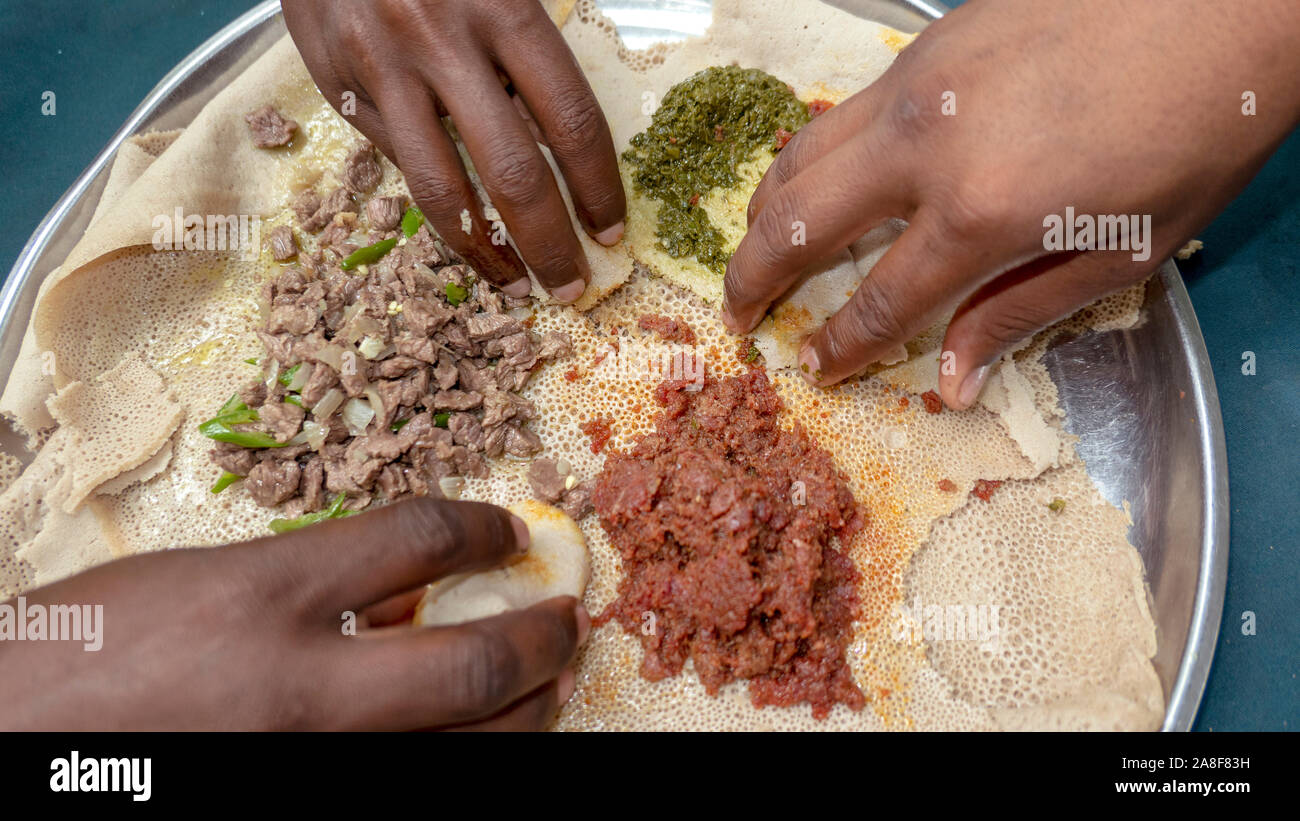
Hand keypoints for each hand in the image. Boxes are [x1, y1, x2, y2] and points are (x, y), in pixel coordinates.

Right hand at [0, 498, 587, 730]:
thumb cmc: (84, 654)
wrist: (16, 738)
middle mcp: (299, 693)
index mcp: (263, 599)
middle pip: (470, 666)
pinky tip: (480, 736)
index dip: (481, 526)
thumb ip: (308, 584)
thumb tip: (406, 596)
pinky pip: (419, 781)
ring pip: (467, 748)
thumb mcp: (198, 584)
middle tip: (569, 617)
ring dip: (530, 713)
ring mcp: (310, 765)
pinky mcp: (307, 802)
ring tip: (552, 682)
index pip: (414, 540)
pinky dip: (463, 754)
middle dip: (542, 637)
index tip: (508, 528)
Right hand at [283, 0, 624, 302]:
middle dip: (549, 242)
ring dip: (482, 252)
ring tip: (512, 283)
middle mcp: (442, 39)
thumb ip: (527, 47)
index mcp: (503, 4)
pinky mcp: (338, 82)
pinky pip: (392, 157)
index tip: (611, 228)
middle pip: (512, 171)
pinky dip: (429, 193)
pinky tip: (456, 217)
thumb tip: (562, 138)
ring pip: (440, 188)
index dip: (597, 185)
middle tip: (571, 285)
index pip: (570, 117)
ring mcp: (383, 66)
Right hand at [724, 0, 1299, 406]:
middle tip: (737, 314)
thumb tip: (950, 377)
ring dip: (765, 212)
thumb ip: (1019, 310)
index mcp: (980, 212)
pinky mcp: (928, 41)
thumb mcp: (1123, 249)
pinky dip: (810, 154)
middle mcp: (926, 145)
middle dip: (752, 278)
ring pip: (800, 153)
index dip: (838, 344)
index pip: (878, 300)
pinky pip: (841, 110)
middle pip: (799, 223)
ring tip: (756, 248)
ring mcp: (917, 83)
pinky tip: (819, 175)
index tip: (813, 367)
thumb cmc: (1196, 129)